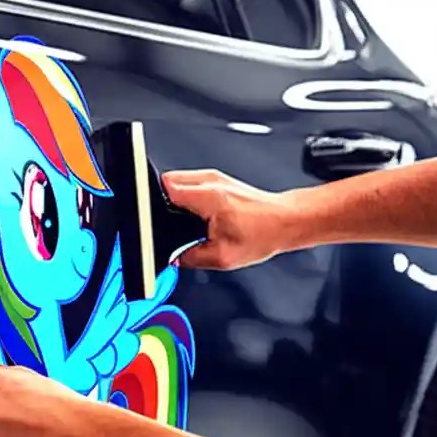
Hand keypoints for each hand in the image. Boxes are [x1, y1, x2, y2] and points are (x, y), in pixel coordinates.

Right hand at [162, 169, 297, 269]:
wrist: (285, 221)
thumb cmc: (263, 233)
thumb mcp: (222, 258)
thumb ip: (191, 258)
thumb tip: (174, 258)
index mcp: (208, 197)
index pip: (164, 187)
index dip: (152, 204)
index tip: (152, 218)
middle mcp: (210, 182)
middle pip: (166, 181)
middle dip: (160, 202)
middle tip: (167, 222)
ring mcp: (213, 178)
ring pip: (176, 181)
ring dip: (172, 199)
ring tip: (182, 219)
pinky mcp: (216, 180)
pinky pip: (188, 183)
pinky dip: (184, 197)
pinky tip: (193, 214)